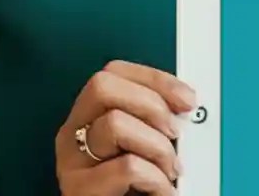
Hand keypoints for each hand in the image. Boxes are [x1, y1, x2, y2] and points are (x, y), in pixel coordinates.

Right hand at [55, 60, 196, 194]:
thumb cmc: (133, 192)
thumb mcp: (140, 148)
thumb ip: (150, 122)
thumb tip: (184, 103)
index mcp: (87, 118)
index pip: (112, 73)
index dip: (153, 78)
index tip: (185, 98)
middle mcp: (73, 135)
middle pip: (102, 86)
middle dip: (150, 104)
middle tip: (174, 133)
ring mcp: (72, 164)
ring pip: (115, 124)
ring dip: (157, 147)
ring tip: (168, 171)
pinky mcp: (80, 192)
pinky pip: (127, 167)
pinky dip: (156, 180)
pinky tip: (161, 192)